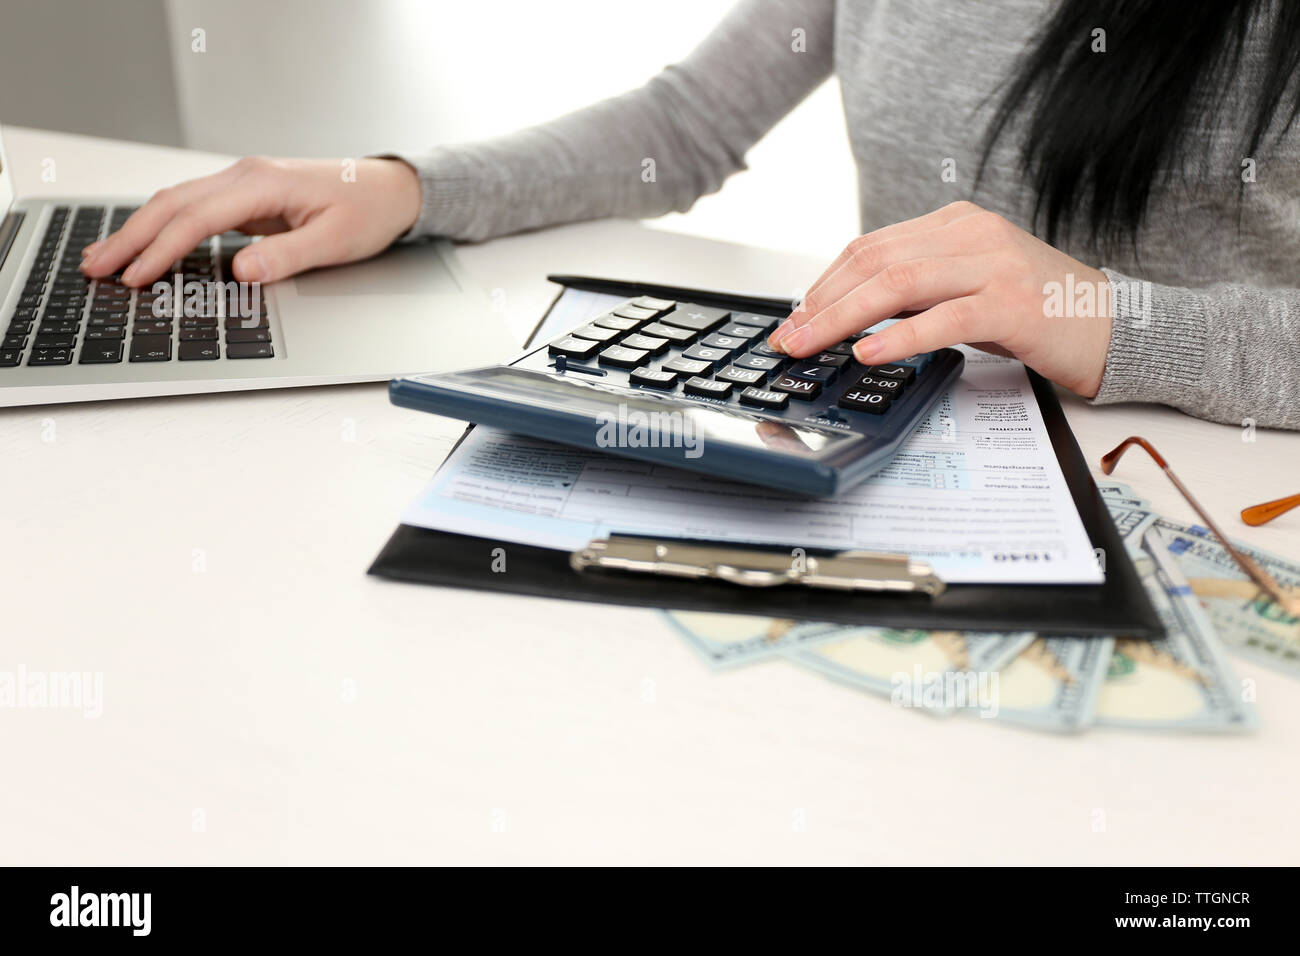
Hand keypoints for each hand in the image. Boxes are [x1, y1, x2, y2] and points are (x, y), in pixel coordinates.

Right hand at [80, 156, 422, 286]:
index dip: (162, 250)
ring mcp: (242, 183)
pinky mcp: (245, 196)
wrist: (389, 189)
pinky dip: (162, 226)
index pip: (197, 218)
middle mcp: (245, 176)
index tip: (136, 278)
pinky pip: (192, 209)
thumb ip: (287, 256)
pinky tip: (144, 245)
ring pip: (176, 202)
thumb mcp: (335, 242)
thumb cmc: (367, 212)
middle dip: (130, 237)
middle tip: (95, 268)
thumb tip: (241, 271)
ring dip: (138, 230)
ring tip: (105, 259)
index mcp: (264, 184)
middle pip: (171, 204)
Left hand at [768, 201, 1113, 396]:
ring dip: (844, 319)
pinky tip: (870, 353)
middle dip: (821, 304)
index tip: (794, 318)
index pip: (870, 248)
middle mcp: (972, 235)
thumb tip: (849, 314)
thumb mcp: (969, 286)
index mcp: (956, 224)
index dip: (824, 284)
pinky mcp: (1012, 305)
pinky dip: (899, 336)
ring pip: (898, 285)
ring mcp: (994, 266)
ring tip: (812, 346)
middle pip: (874, 263)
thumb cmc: (1038, 311)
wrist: (1115, 325)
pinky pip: (942, 319)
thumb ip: (919, 289)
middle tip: (788, 339)